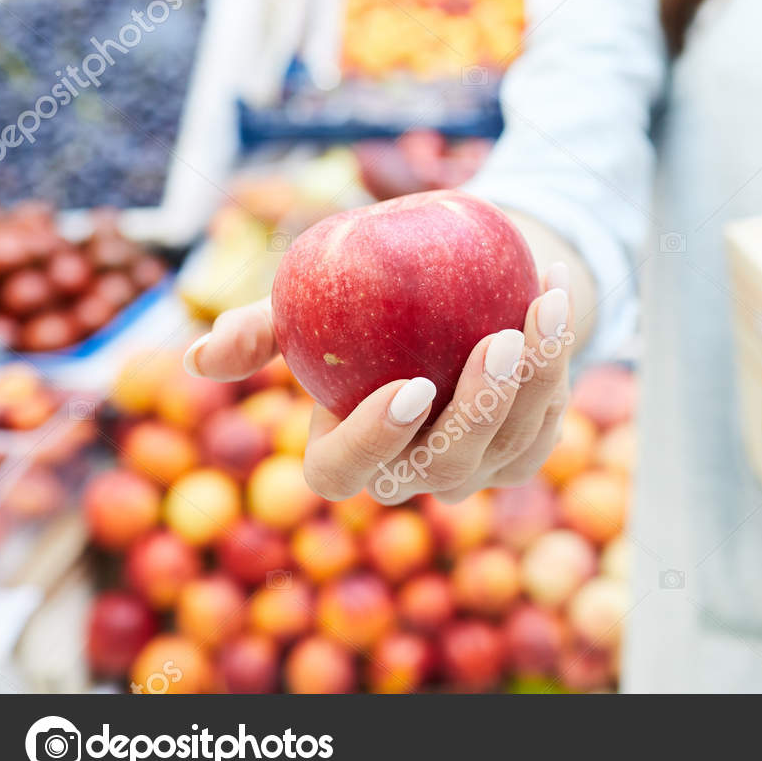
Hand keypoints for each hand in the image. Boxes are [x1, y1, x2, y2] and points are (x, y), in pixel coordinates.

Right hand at [183, 263, 574, 504]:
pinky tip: (558, 286)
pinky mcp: (527, 448)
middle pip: (444, 467)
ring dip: (536, 372)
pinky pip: (548, 415)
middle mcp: (411, 474)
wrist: (445, 287)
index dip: (374, 442)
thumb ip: (262, 329)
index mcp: (346, 453)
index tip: (409, 386)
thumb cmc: (361, 299)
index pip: (345, 474)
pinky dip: (560, 351)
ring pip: (510, 443)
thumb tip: (201, 357)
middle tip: (500, 340)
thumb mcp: (309, 303)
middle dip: (479, 407)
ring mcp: (475, 469)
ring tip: (544, 302)